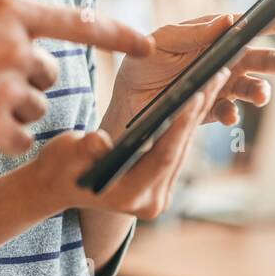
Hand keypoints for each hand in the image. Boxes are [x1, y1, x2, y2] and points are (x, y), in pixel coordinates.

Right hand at [0, 0, 153, 156]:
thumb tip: (30, 36)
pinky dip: (3, 138)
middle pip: (51, 74)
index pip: (79, 21)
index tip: (148, 43)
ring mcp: (8, 88)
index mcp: (10, 10)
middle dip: (28, 80)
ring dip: (13, 110)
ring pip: (36, 108)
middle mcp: (17, 47)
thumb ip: (4, 22)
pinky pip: (21, 139)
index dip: (118, 34)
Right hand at [27, 74, 228, 219]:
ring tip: (216, 76)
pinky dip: (188, 121)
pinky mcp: (162, 184)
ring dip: (199, 113)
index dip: (180, 125)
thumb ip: (84, 147)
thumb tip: (100, 142)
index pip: (163, 157)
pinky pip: (179, 148)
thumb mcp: (67, 152)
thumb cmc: (60, 166)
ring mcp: (159, 195)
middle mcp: (151, 201)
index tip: (197, 93)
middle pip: (180, 150)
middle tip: (217, 74)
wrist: (57, 185)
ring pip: (184, 147)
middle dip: (198, 111)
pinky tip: (201, 92)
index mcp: (129, 196)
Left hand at [105, 9, 274, 133]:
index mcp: (215, 36)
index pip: (254, 23)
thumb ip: (193, 34)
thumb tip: (228, 20)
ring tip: (259, 95)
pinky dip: (234, 113)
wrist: (125, 107)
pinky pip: (232, 111)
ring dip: (261, 91)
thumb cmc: (141, 65)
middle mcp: (224, 59)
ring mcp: (221, 86)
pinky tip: (227, 115)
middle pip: (263, 57)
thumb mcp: (161, 43)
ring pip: (253, 86)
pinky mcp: (213, 111)